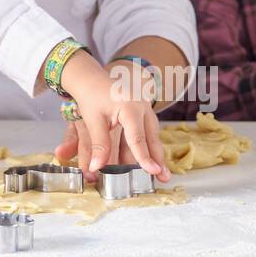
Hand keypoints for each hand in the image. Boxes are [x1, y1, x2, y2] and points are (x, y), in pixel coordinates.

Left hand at [53, 51, 169, 181]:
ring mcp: (145, 108)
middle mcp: (142, 107)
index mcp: (130, 108)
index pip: (137, 138)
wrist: (91, 78)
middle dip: (158, 159)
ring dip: (155, 154)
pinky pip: (147, 131)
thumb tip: (96, 167)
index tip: (153, 171)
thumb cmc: (91, 96)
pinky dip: (148, 145)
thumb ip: (98, 145)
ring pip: (152, 135)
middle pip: (152, 137)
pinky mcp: (143, 111)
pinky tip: (150, 158)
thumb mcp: (93, 120)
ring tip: (161, 173)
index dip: (145, 157)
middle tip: (165, 178)